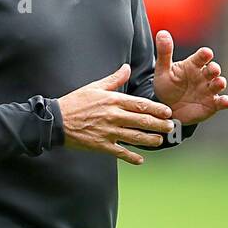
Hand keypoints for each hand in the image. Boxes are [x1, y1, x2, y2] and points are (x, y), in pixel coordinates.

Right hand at [58, 63, 173, 165]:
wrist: (57, 120)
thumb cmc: (76, 102)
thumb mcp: (95, 87)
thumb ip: (114, 79)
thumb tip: (126, 67)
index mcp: (113, 100)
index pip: (140, 104)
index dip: (157, 109)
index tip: (168, 112)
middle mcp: (113, 116)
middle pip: (142, 121)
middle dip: (159, 125)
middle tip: (170, 127)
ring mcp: (108, 132)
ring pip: (135, 137)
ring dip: (150, 140)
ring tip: (160, 141)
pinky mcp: (101, 145)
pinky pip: (120, 152)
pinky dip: (131, 157)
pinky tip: (140, 160)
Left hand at [151, 31, 227, 127]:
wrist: (167, 109)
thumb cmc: (166, 87)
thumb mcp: (163, 70)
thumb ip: (164, 52)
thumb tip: (162, 33)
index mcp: (193, 65)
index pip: (201, 56)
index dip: (205, 54)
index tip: (206, 53)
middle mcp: (203, 76)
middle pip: (213, 69)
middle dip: (214, 68)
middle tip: (213, 69)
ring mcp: (208, 90)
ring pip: (219, 84)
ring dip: (220, 82)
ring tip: (219, 83)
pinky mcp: (212, 104)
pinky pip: (221, 102)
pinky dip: (225, 102)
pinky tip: (225, 102)